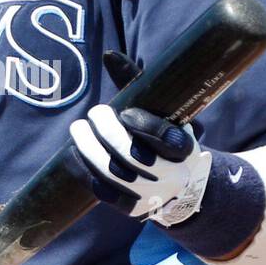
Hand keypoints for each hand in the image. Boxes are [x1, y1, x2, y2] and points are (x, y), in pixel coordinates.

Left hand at [68, 50, 211, 225]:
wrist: (177, 179)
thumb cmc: (162, 132)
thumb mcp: (161, 107)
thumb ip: (138, 82)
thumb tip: (109, 55)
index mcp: (186, 149)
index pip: (167, 140)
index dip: (143, 125)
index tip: (123, 113)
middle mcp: (174, 176)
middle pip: (133, 156)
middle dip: (107, 132)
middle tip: (93, 113)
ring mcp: (154, 195)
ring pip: (116, 175)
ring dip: (90, 150)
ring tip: (78, 130)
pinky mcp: (135, 209)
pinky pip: (107, 194)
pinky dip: (90, 174)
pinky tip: (78, 156)